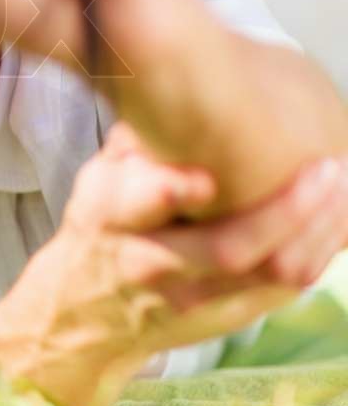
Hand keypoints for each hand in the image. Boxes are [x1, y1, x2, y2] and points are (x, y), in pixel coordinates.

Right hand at [0, 124, 347, 405]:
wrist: (84, 317)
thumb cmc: (99, 234)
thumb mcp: (96, 182)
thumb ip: (136, 145)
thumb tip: (168, 87)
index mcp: (109, 220)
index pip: (133, 207)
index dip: (167, 190)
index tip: (200, 176)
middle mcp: (150, 264)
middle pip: (225, 249)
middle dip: (285, 210)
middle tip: (326, 169)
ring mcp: (192, 299)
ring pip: (268, 273)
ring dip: (317, 230)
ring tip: (343, 187)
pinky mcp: (225, 318)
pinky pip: (285, 288)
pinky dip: (319, 249)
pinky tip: (338, 217)